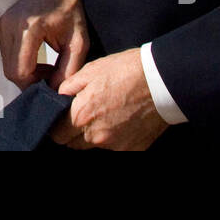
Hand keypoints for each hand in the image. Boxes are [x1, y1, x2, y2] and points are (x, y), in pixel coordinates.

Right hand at [0, 0, 88, 88]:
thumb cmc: (69, 11)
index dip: (35, 85)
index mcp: (29, 28)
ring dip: (25, 72)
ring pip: (7, 65)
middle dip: (30, 81)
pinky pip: (5, 55)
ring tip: (45, 65)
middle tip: (50, 74)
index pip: (20, 72)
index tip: (52, 80)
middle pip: (11, 72)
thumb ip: (68, 70)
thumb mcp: (78, 42)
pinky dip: (19, 62)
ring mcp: (1, 25)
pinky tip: (35, 56)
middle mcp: (9, 26)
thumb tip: (54, 91)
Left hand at [49, 48, 168, 150]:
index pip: (57, 134)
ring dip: (93, 135)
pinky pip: (115, 147)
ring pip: (93, 146)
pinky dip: (114, 137)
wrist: (162, 81)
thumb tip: (57, 96)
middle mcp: (96, 136)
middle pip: (73, 143)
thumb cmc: (126, 71)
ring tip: (106, 113)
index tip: (63, 116)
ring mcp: (116, 145)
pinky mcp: (133, 149)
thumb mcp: (91, 70)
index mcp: (82, 116)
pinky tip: (122, 119)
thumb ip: (68, 87)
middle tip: (85, 112)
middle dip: (74, 131)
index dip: (58, 125)